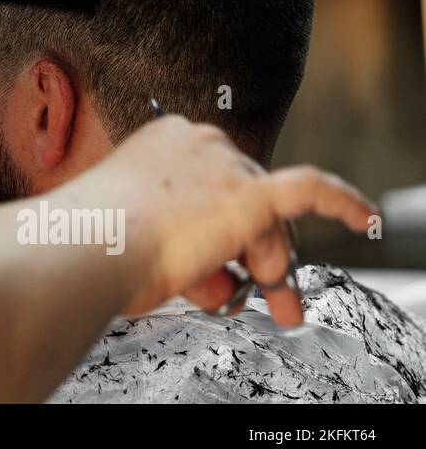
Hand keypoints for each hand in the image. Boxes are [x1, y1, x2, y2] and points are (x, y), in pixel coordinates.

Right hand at [64, 115, 376, 326]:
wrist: (86, 244)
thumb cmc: (91, 242)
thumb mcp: (130, 229)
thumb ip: (174, 235)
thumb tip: (206, 270)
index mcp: (162, 141)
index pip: (213, 185)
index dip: (220, 228)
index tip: (217, 260)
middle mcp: (198, 144)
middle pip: (246, 200)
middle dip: (254, 251)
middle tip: (259, 292)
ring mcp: (225, 166)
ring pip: (267, 220)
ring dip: (268, 267)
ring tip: (270, 306)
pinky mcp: (252, 194)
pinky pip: (311, 190)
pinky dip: (342, 203)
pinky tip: (363, 217)